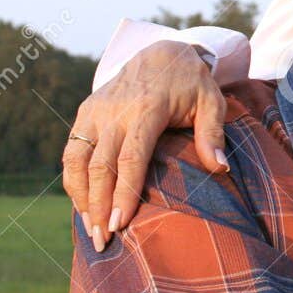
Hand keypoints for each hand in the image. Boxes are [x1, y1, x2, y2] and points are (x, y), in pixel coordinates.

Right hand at [61, 41, 227, 250]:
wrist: (160, 52)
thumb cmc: (191, 83)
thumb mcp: (211, 100)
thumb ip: (213, 133)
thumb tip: (220, 168)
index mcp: (146, 108)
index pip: (130, 157)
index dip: (123, 192)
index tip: (120, 223)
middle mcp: (114, 111)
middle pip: (99, 165)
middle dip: (98, 206)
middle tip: (103, 240)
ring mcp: (95, 111)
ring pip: (77, 160)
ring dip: (80, 197)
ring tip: (90, 230)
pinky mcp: (85, 113)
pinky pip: (71, 151)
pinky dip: (73, 181)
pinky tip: (83, 206)